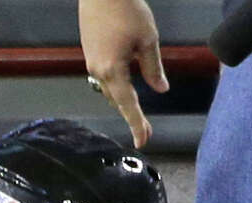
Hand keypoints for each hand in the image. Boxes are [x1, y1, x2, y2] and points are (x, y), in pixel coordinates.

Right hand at [79, 0, 168, 147]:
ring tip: (137, 110)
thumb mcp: (147, 40)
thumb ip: (153, 68)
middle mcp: (98, 70)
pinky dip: (116, 84)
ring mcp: (91, 61)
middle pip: (117, 100)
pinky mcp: (90, 52)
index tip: (143, 141)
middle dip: (131, 115)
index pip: (128, 104)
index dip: (137, 124)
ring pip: (109, 89)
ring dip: (123, 99)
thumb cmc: (125, 9)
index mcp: (113, 70)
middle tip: (146, 130)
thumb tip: (161, 89)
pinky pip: (103, 76)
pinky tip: (126, 81)